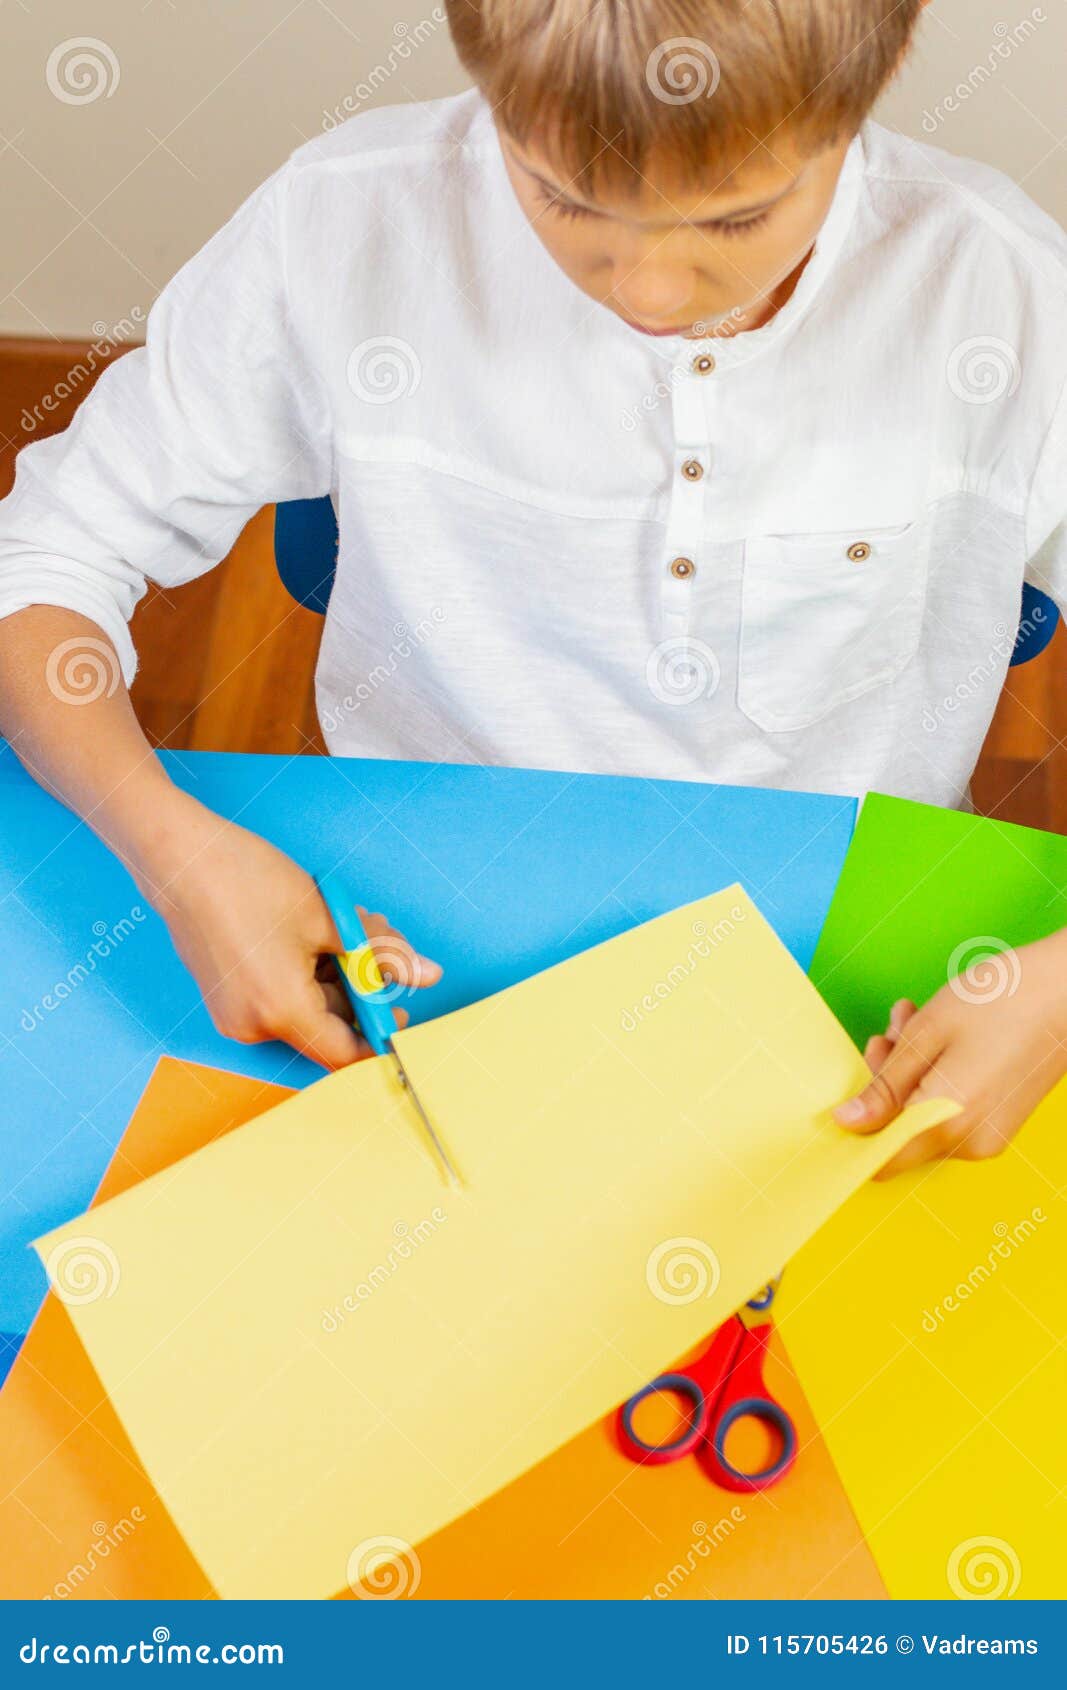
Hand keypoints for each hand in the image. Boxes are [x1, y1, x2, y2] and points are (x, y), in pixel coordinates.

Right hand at [131, 790, 440, 1068]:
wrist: (182, 859)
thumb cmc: (249, 883)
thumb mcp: (330, 918)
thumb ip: (383, 954)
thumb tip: (428, 975)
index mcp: (281, 1012)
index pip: (345, 1054)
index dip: (380, 1035)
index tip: (401, 1011)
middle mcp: (254, 1026)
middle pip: (328, 1026)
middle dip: (360, 989)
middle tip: (375, 943)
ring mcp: (235, 1014)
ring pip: (307, 1008)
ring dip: (336, 975)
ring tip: (343, 926)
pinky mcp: (227, 998)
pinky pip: (280, 998)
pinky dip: (306, 973)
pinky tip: (314, 934)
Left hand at [833, 931, 1066, 1177]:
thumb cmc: (1001, 1002)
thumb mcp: (926, 1034)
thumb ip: (885, 1086)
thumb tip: (847, 1122)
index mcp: (945, 1125)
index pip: (880, 1159)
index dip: (855, 1131)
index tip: (841, 1097)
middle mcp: (969, 1143)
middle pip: (900, 1130)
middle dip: (885, 1082)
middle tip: (888, 1033)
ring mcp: (990, 1134)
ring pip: (924, 1113)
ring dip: (909, 1070)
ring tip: (913, 1021)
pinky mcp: (1001, 1119)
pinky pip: (951, 1107)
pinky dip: (936, 1075)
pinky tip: (938, 1035)